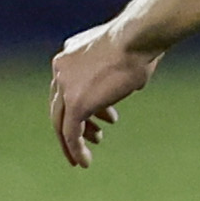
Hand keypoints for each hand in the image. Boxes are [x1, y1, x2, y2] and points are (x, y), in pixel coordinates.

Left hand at [49, 23, 160, 166]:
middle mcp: (61, 69)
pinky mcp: (75, 104)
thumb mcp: (121, 51)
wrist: (136, 38)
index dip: (85, 102)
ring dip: (77, 138)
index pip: (68, 84)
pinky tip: (84, 162)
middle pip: (60, 104)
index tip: (100, 116)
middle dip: (75, 122)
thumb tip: (129, 82)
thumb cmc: (139, 41)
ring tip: (97, 142)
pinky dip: (75, 149)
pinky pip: (70, 134)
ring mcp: (66, 87)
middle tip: (90, 136)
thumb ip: (116, 66)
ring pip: (61, 122)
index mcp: (70, 53)